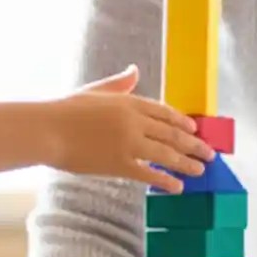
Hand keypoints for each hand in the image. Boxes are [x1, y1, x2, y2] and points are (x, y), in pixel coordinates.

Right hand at [50, 65, 214, 191]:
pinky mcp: (119, 164)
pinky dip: (166, 180)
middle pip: (172, 134)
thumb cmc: (66, 110)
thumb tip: (135, 69)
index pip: (164, 112)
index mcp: (129, 102)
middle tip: (209, 153)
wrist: (47, 130)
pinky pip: (149, 174)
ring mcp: (128, 143)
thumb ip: (120, 83)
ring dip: (187, 162)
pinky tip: (178, 187)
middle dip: (194, 144)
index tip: (195, 129)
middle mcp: (134, 121)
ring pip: (167, 154)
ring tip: (200, 170)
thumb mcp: (96, 90)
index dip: (182, 122)